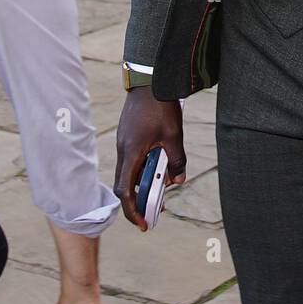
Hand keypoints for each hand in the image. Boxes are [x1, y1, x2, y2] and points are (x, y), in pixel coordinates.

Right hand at [114, 89, 185, 230]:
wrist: (150, 80)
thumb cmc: (161, 106)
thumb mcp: (174, 135)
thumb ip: (177, 159)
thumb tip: (179, 180)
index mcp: (131, 153)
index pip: (125, 190)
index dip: (132, 210)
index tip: (143, 223)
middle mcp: (123, 150)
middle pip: (125, 184)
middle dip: (139, 201)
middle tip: (156, 211)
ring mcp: (124, 143)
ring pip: (129, 172)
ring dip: (144, 183)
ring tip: (163, 187)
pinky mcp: (128, 137)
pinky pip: (133, 160)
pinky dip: (143, 169)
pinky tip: (160, 166)